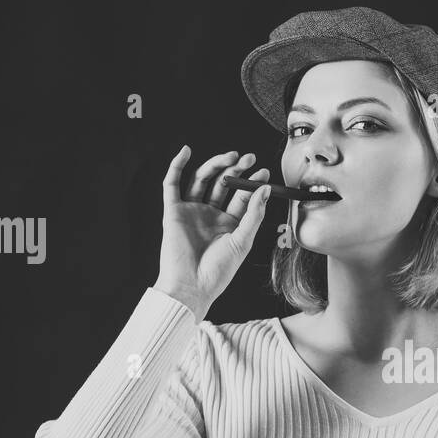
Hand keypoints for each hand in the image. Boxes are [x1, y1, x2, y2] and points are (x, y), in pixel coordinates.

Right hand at [157, 145, 273, 317]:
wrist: (192, 285)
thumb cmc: (218, 270)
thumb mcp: (243, 240)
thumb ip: (254, 214)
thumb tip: (264, 189)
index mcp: (229, 224)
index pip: (241, 197)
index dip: (252, 183)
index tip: (263, 172)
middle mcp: (210, 215)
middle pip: (222, 184)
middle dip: (236, 169)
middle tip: (249, 158)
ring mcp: (192, 211)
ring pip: (202, 179)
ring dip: (215, 165)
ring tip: (230, 156)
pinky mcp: (173, 211)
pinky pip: (172, 184)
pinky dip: (177, 166)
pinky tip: (186, 152)